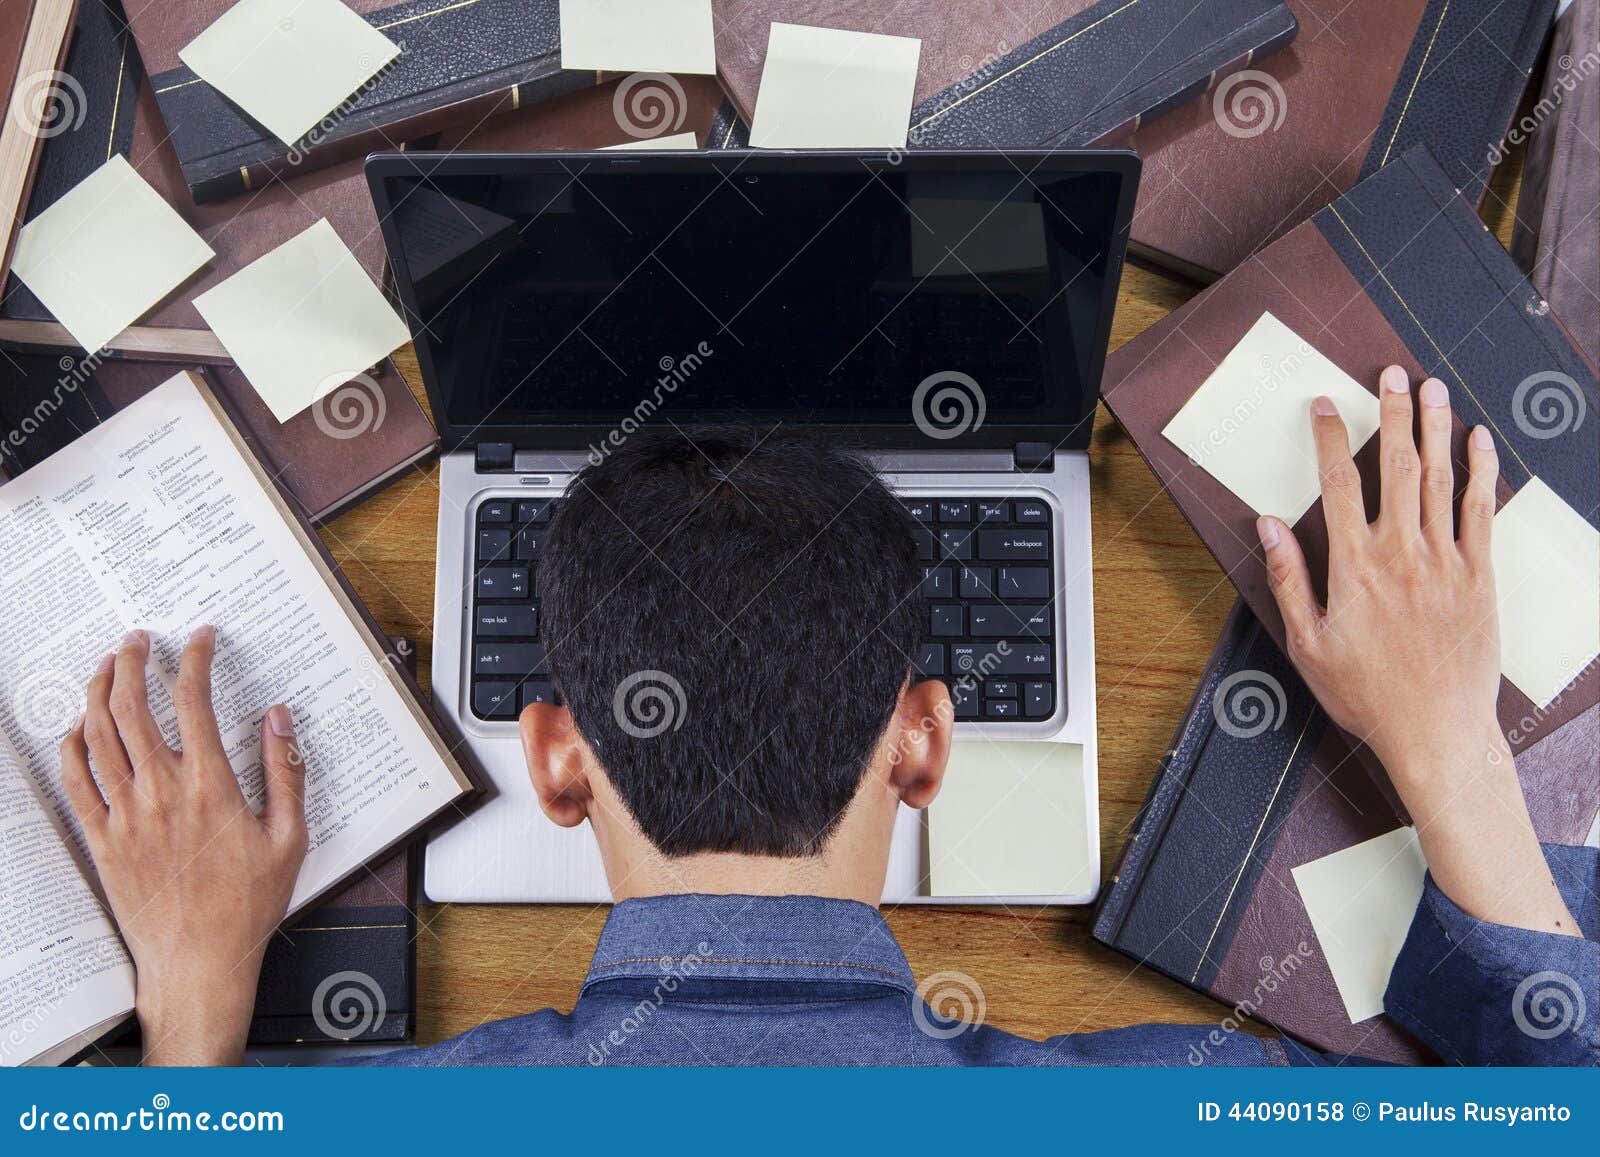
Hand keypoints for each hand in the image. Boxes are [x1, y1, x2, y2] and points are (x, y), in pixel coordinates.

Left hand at [59, 626, 307, 1064]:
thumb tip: (279, 720)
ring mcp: (125, 816)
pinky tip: (79, 727)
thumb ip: (285, 772)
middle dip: (133, 661)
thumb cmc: (246, 906)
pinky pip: (75, 782)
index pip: (194, 702)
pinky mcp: (102, 841)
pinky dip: (72, 746)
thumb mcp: (290, 837)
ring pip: (98, 735)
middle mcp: (161, 793)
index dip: (195, 660)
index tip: (200, 640)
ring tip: (107, 667)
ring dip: (98, 691)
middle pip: (132, 707)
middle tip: (138, 640)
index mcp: (210, 787)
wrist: (198, 962)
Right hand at [1258, 367, 1577, 936]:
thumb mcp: (1307, 644)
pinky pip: (1482, 512)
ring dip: (1434, 428)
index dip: (1330, 438)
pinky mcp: (1481, 577)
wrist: (1437, 732)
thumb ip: (1289, 580)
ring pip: (1440, 479)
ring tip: (1431, 388)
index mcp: (1355, 567)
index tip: (1323, 405)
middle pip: (1395, 467)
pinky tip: (1479, 441)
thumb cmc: (1367, 695)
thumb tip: (1269, 526)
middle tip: (1389, 373)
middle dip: (1390, 414)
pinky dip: (1480, 472)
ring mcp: (1446, 562)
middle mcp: (1402, 554)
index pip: (1339, 485)